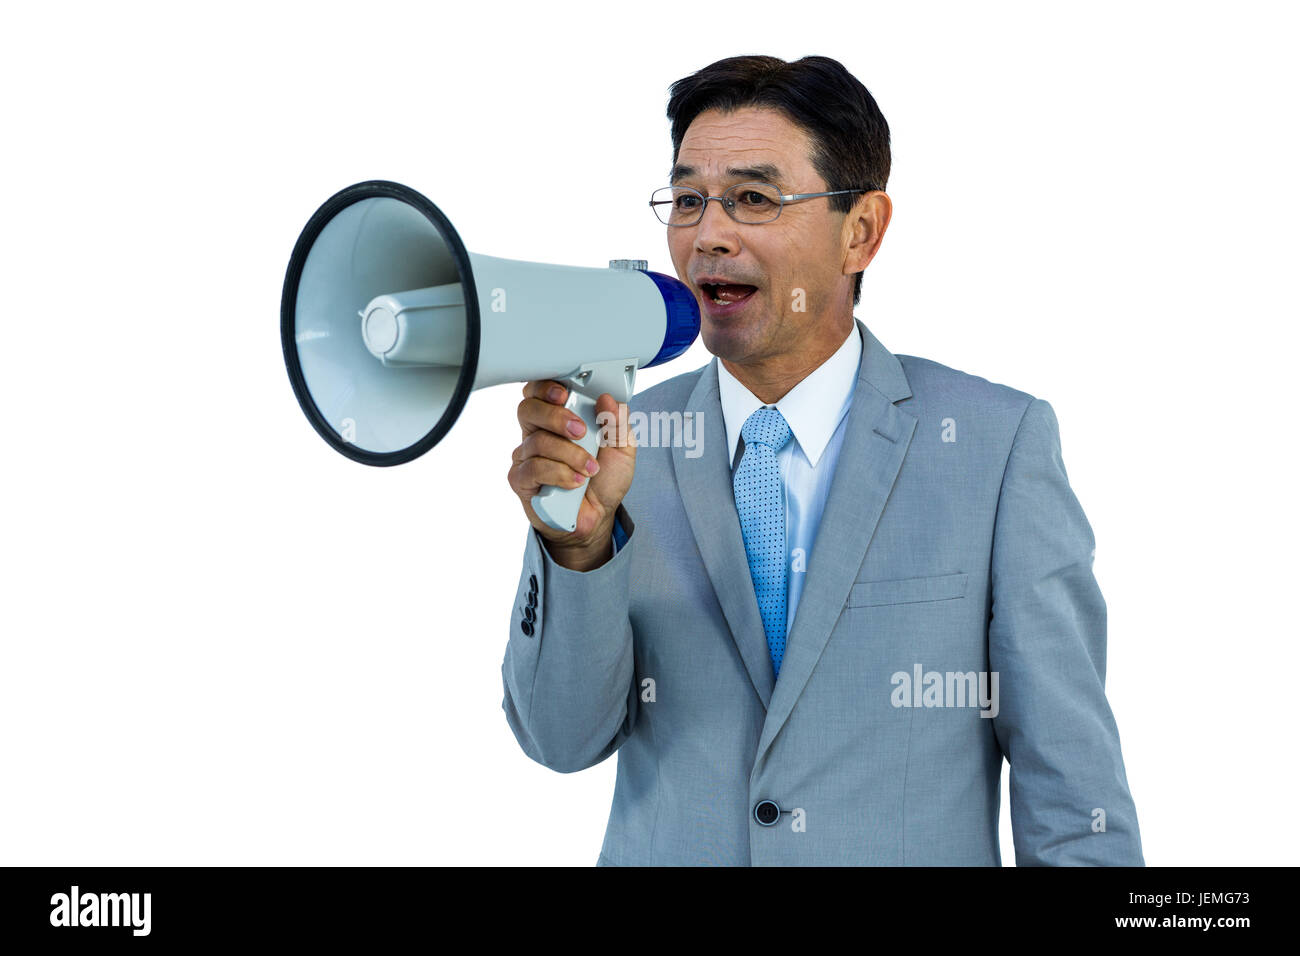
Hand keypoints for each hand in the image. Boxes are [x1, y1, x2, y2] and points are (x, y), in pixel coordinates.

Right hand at [508, 380, 636, 566]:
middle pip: (529, 409)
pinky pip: (534, 469)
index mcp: (558, 419)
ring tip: (589, 469)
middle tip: (581, 432)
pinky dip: (560, 474)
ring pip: (537, 441)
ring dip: (570, 455)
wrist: (597, 518)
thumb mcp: (622, 450)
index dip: (546, 387)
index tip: (565, 393)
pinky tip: (575, 482)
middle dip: (557, 417)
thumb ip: (617, 423)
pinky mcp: (521, 480)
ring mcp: (527, 457)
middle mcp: (538, 434)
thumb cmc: (603, 481)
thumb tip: (608, 399)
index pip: (540, 392)